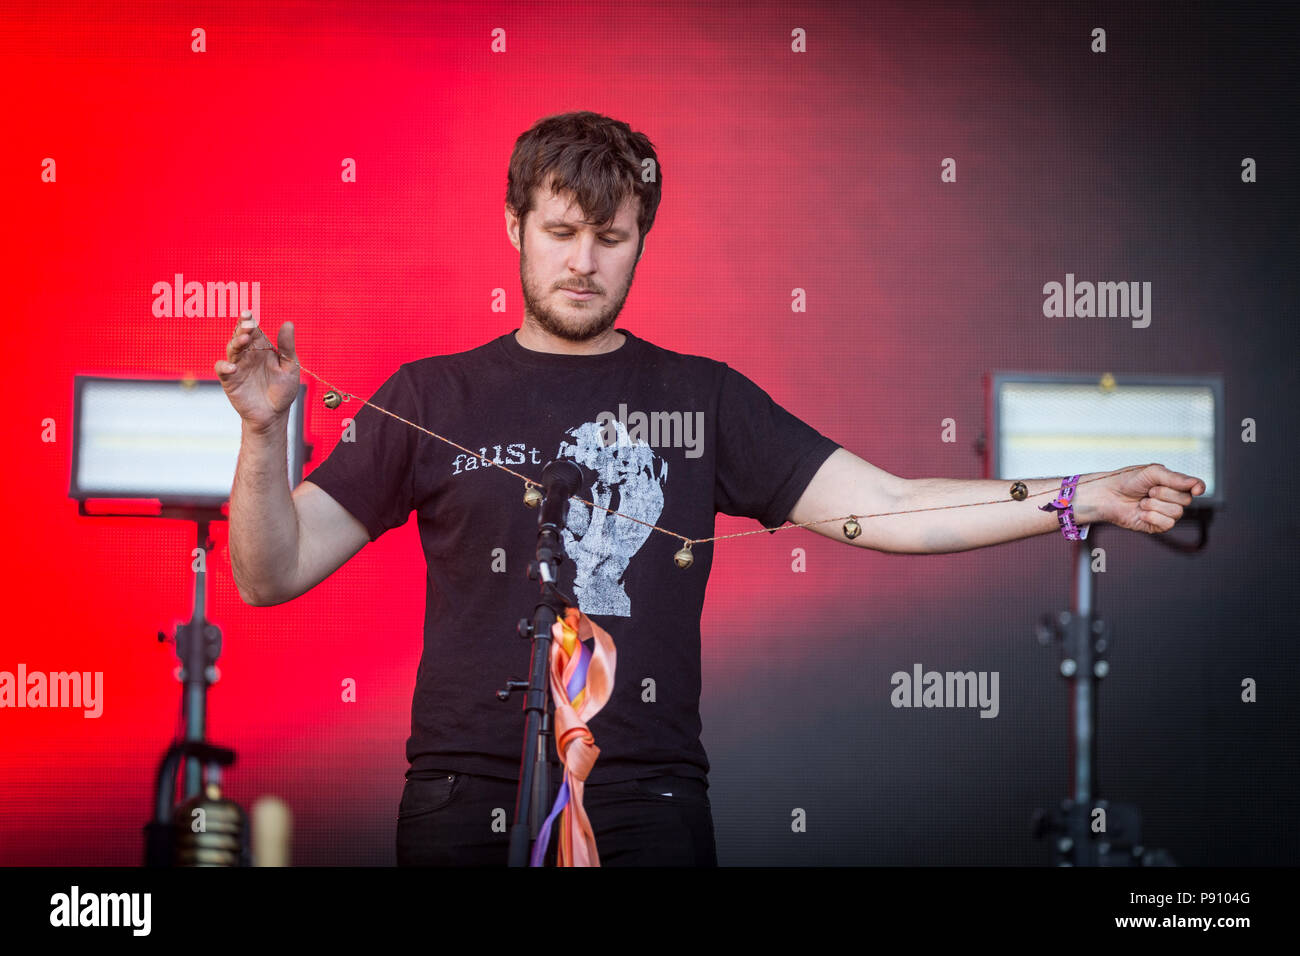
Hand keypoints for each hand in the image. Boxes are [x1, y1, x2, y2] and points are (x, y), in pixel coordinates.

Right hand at [213, 312, 299, 431]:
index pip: (253, 330)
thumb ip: (287, 346)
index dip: (249, 321)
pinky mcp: (230, 380)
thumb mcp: (290, 367)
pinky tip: (233, 368)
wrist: (274, 415)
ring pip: (232, 349)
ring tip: (244, 341)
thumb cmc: (283, 390)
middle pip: (241, 336)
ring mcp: (238, 366)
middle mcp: (248, 354)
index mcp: (262, 348)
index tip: (249, 314)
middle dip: (242, 329)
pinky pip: (222, 369)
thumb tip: (288, 323)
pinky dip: (225, 367)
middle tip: (248, 325)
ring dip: (236, 343)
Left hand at [1088, 463, 1206, 533]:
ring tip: (1142, 501)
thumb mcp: (1151, 473)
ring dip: (1156, 505)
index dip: (1199, 487)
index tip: (1196, 490)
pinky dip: (1153, 517)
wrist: (1108, 496)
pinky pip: (1167, 524)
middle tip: (1148, 491)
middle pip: (1186, 500)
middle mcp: (1172, 499)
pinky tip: (1142, 512)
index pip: (1195, 486)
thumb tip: (1197, 485)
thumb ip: (1174, 478)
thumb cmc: (1128, 481)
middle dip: (1165, 493)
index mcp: (1173, 484)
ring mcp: (1165, 513)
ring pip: (1177, 513)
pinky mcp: (1157, 526)